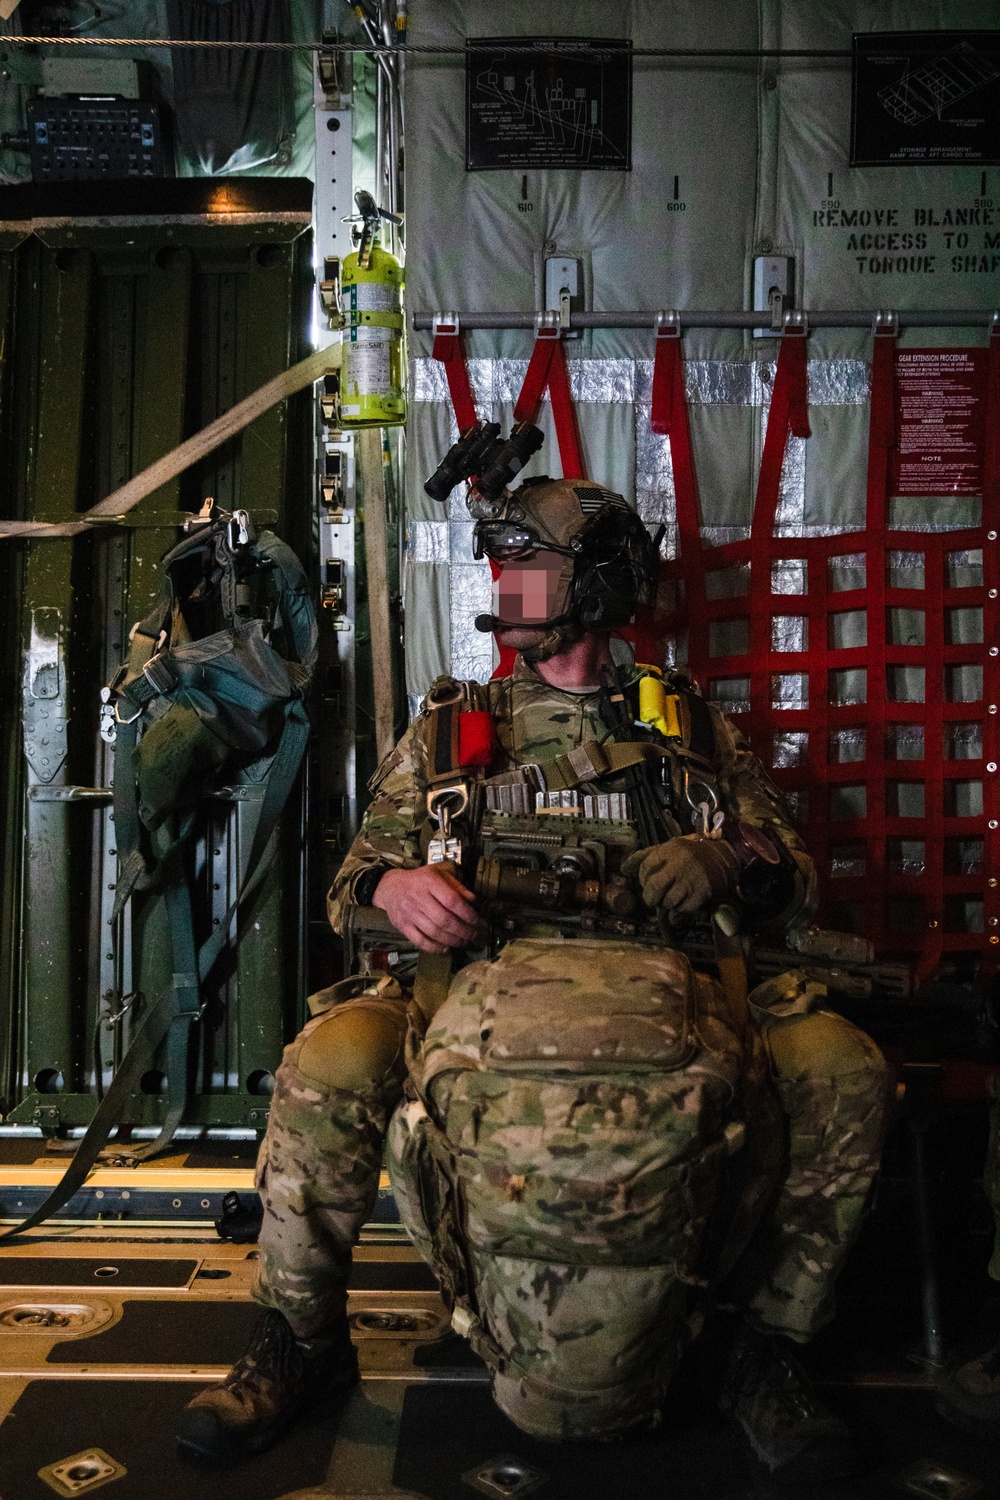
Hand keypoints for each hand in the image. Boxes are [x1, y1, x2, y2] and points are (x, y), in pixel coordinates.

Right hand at [372, 864, 484, 953]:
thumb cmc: (419, 881)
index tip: (478, 921)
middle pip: (445, 920)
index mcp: (430, 882)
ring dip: (453, 940)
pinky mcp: (403, 926)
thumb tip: (473, 900)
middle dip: (464, 931)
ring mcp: (410, 913)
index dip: (468, 914)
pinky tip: (446, 948)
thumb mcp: (439, 874)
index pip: (452, 901)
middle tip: (474, 935)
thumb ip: (457, 886)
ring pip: (435, 932)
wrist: (391, 887)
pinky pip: (420, 941)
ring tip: (464, 942)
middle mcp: (419, 898)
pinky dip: (435, 948)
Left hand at [622, 836, 737, 919]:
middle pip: (654, 887)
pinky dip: (678, 913)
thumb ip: (644, 857)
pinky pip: (683, 910)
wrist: (722, 857)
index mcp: (669, 850)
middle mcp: (679, 864)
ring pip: (668, 901)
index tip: (647, 882)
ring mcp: (691, 880)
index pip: (645, 868)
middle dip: (650, 897)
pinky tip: (680, 907)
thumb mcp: (667, 848)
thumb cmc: (688, 854)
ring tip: (671, 899)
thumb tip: (623, 869)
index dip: (643, 878)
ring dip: (666, 904)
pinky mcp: (702, 893)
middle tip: (653, 899)